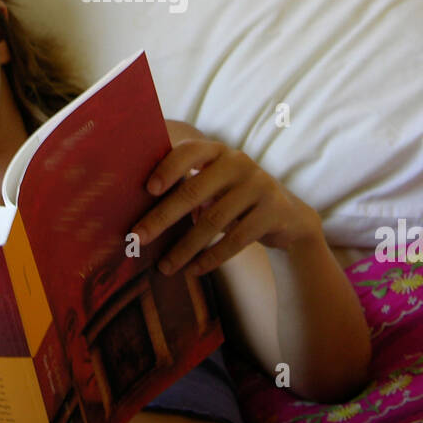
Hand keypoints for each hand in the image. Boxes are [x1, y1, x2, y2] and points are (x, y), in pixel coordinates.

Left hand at [130, 134, 321, 275]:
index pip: (189, 152)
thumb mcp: (215, 186)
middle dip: (162, 217)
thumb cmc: (233, 200)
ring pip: (214, 220)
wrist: (287, 218)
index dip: (168, 168)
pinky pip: (236, 239)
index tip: (148, 189)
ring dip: (185, 247)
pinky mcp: (273, 211)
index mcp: (217, 151)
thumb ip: (186, 186)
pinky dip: (211, 258)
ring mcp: (259, 186)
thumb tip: (135, 209)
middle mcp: (239, 163)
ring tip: (164, 267)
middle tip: (138, 238)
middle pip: (195, 190)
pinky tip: (193, 271)